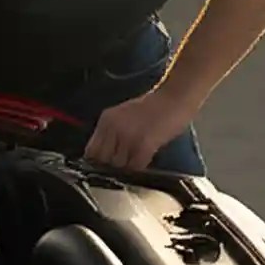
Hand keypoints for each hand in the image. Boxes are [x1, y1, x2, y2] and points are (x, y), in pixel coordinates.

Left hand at [83, 88, 198, 170]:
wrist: (174, 99)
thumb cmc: (152, 106)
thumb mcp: (122, 115)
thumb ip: (111, 131)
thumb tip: (104, 154)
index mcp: (106, 120)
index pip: (91, 150)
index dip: (98, 160)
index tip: (106, 164)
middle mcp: (113, 128)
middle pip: (104, 160)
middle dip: (113, 165)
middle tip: (125, 162)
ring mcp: (128, 137)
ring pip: (120, 165)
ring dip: (128, 166)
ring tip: (138, 158)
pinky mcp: (144, 145)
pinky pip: (136, 165)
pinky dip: (140, 166)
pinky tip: (146, 158)